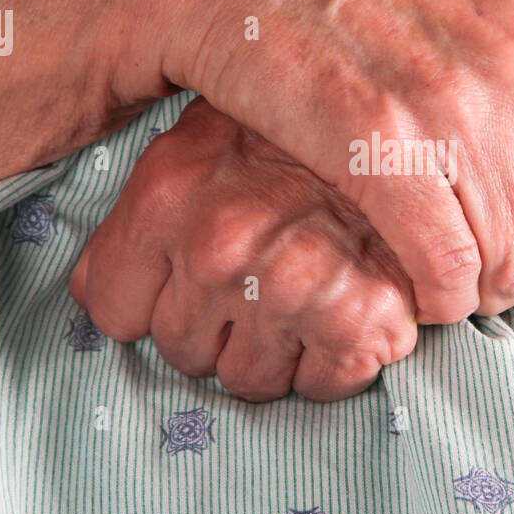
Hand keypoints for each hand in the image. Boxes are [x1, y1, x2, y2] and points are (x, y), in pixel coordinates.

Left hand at [69, 97, 416, 402]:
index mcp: (167, 196)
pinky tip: (345, 310)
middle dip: (218, 327)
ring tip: (306, 292)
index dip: (152, 302)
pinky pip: (320, 388)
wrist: (412, 125)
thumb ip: (153, 211)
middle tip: (263, 276)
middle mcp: (218, 246)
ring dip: (275, 351)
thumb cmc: (304, 131)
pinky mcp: (357, 323)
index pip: (112, 311)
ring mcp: (288, 288)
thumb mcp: (204, 138)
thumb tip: (102, 288)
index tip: (187, 281)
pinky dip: (336, 363)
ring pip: (247, 380)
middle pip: (181, 350)